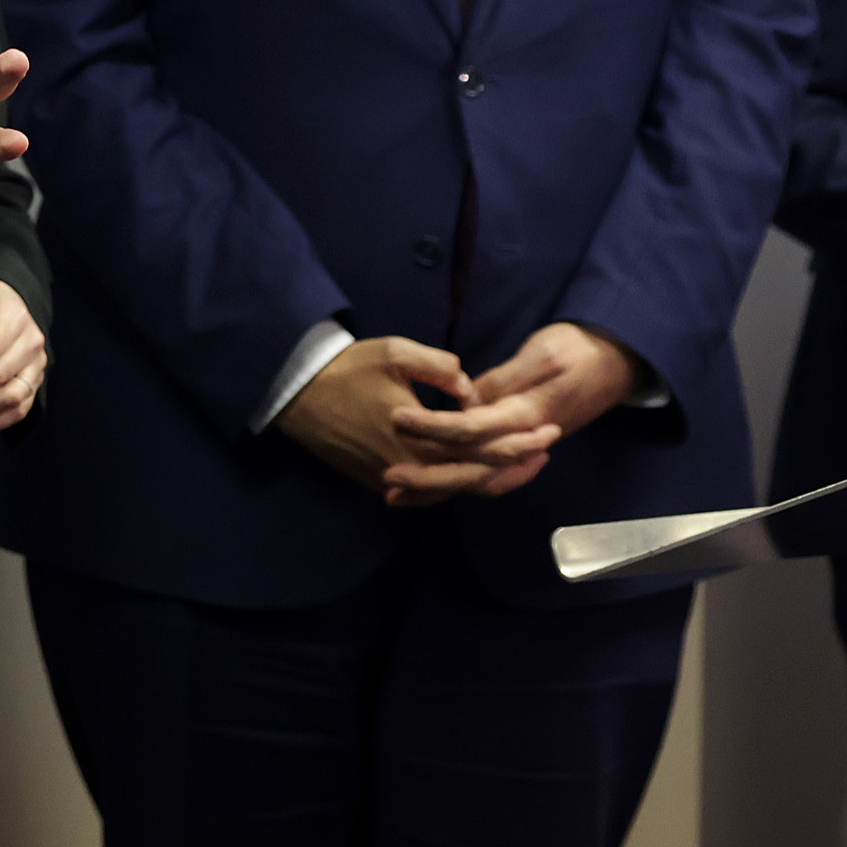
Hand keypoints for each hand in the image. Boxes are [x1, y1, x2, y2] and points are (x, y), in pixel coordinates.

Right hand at [277, 336, 524, 506]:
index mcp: (420, 439)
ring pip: (454, 491)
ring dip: (490, 477)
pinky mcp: (380, 484)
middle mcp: (412, 470)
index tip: (548, 429)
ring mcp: (395, 481)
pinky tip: (475, 473)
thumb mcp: (394, 353)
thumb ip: (439, 367)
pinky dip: (457, 484)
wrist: (297, 396)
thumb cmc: (347, 370)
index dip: (519, 441)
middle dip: (515, 464)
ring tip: (522, 464)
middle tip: (547, 449)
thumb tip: (469, 390)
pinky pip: (429, 493)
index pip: (481, 448)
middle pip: (475, 477)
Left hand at [384, 322, 637, 500]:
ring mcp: (525, 445)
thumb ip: (505, 381)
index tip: (396, 418)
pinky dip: (459, 478)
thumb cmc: (580, 349)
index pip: (472, 430)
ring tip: (398, 490)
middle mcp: (525, 439)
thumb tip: (467, 402)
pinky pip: (489, 471)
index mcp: (527, 415)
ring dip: (439, 486)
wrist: (618, 360)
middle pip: (473, 468)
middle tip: (389, 478)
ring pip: (479, 476)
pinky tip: (430, 480)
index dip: (432, 427)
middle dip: (430, 476)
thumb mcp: (543, 354)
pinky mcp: (522, 443)